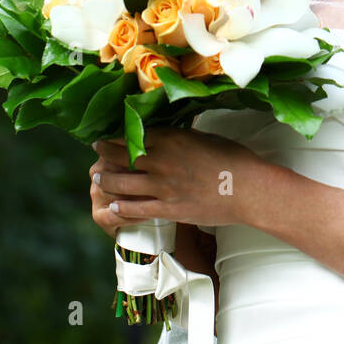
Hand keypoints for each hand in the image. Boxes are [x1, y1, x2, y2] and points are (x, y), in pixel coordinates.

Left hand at [87, 125, 264, 232]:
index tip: (106, 136)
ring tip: (98, 177)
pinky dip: (122, 207)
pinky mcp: (168, 209)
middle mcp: (161, 160)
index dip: (114, 137)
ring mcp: (163, 186)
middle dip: (104, 155)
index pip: (131, 135)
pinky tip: (114, 206)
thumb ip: (179, 137)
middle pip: (120, 157)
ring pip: (122, 183)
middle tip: (96, 154)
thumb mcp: (202, 137)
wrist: (247, 189)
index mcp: (170, 138)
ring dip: (106, 180)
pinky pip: (137, 208)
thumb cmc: (231, 159)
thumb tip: (165, 134)